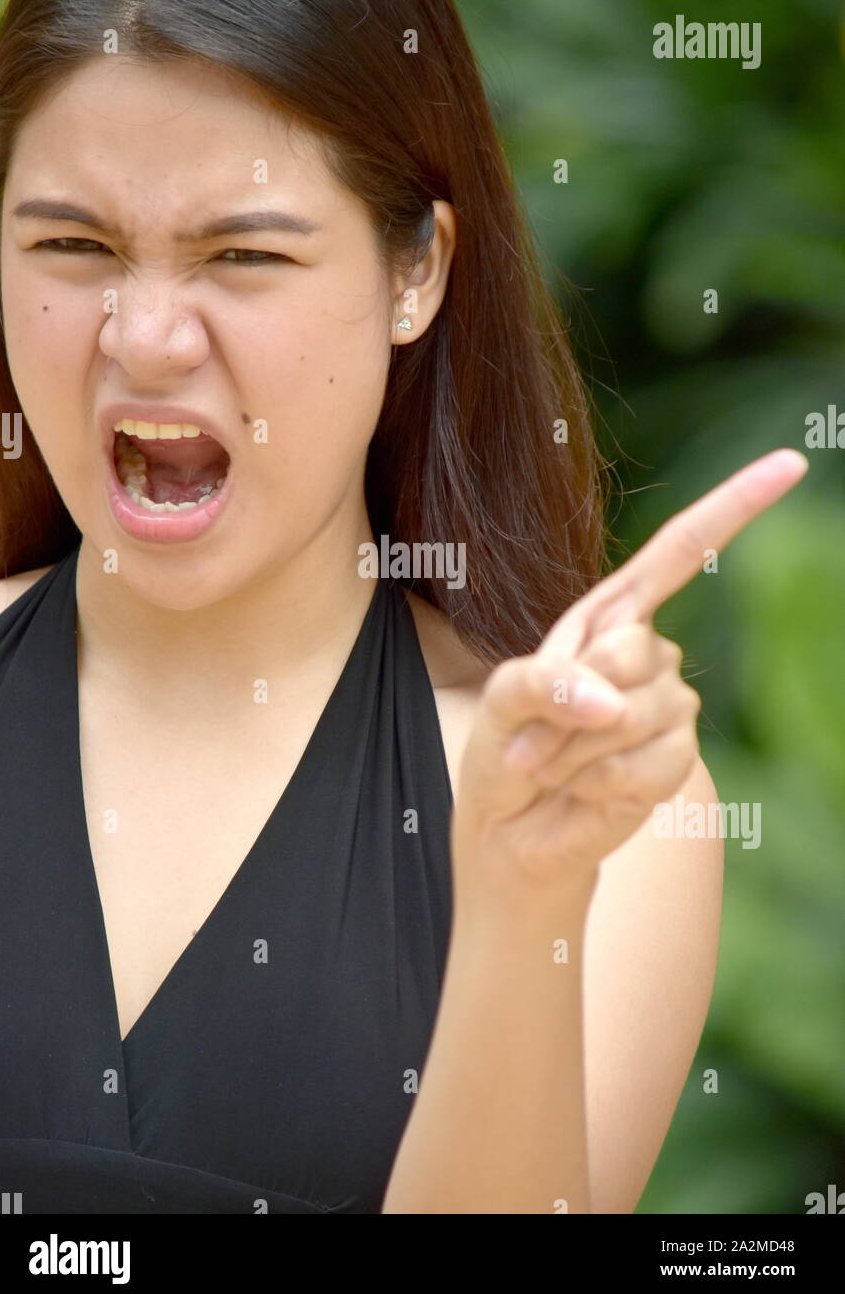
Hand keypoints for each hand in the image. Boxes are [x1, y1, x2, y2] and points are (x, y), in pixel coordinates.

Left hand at [450, 448, 808, 911]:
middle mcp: (647, 650)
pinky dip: (606, 784)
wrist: (516, 830)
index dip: (735, 506)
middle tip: (535, 739)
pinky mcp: (676, 757)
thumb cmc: (504, 751)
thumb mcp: (501, 703)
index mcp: (608, 613)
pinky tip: (588, 790)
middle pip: (633, 652)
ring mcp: (670, 704)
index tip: (792, 463)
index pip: (681, 550)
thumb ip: (546, 686)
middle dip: (571, 704)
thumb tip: (609, 703)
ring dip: (580, 753)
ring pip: (639, 714)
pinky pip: (654, 765)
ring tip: (557, 768)